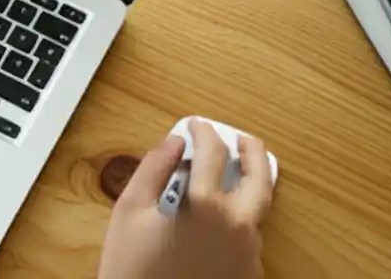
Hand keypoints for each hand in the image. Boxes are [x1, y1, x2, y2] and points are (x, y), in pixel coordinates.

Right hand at [98, 120, 272, 278]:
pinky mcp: (250, 275)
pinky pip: (250, 239)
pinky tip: (219, 222)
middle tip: (241, 140)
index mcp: (207, 205)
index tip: (196, 126)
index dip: (204, 132)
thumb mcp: (130, 210)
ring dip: (246, 189)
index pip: (213, 152)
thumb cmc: (131, 265)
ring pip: (257, 210)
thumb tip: (174, 142)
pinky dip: (239, 222)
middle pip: (261, 177)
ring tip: (229, 179)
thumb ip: (153, 168)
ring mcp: (249, 253)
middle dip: (253, 151)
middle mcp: (238, 226)